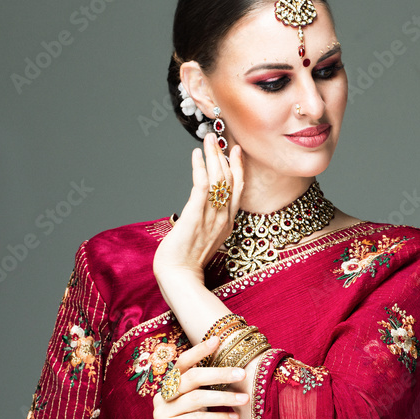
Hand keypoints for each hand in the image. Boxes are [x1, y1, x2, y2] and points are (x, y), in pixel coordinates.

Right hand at [150, 337, 247, 418]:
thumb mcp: (204, 409)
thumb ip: (210, 390)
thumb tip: (237, 369)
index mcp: (171, 387)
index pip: (183, 363)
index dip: (199, 350)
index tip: (219, 340)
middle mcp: (163, 397)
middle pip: (191, 377)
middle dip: (219, 372)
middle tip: (243, 372)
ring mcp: (161, 414)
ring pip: (195, 398)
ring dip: (224, 396)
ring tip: (246, 398)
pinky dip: (217, 417)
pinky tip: (233, 418)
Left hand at [153, 135, 243, 284]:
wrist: (181, 280)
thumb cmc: (187, 265)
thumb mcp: (205, 242)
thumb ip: (208, 226)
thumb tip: (201, 215)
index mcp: (227, 224)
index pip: (237, 190)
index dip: (238, 168)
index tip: (235, 151)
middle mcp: (223, 218)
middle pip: (229, 180)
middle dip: (224, 156)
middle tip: (218, 137)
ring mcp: (210, 217)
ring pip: (218, 179)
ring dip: (213, 156)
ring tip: (208, 139)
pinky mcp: (194, 216)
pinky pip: (201, 187)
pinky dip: (200, 169)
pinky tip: (195, 155)